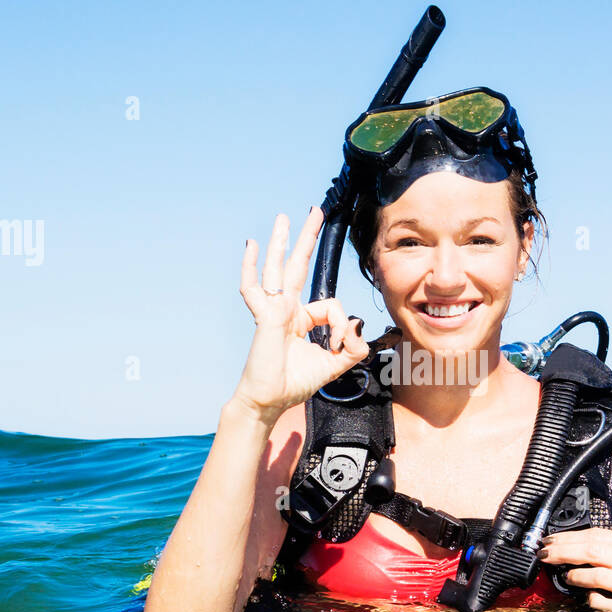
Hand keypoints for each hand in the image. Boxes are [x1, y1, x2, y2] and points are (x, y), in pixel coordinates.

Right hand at [233, 208, 369, 418]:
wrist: (270, 400)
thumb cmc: (294, 383)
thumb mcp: (334, 365)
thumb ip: (353, 348)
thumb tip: (360, 326)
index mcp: (301, 318)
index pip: (330, 305)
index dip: (342, 324)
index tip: (340, 346)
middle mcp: (287, 309)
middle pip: (298, 265)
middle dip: (308, 238)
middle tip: (316, 212)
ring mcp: (273, 310)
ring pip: (278, 269)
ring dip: (282, 241)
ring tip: (285, 218)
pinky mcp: (264, 318)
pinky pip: (254, 289)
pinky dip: (251, 267)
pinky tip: (252, 245)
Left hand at [537, 528, 611, 610]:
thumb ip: (607, 550)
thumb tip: (568, 545)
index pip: (597, 535)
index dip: (569, 537)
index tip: (550, 541)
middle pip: (593, 551)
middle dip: (564, 551)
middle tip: (545, 554)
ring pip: (597, 574)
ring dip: (575, 575)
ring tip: (567, 576)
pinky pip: (603, 601)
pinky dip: (590, 597)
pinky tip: (587, 596)